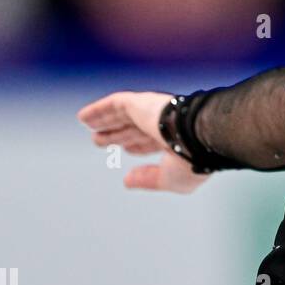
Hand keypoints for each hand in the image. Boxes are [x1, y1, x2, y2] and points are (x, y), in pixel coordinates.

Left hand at [77, 90, 210, 193]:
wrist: (201, 135)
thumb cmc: (194, 160)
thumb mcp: (171, 178)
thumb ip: (149, 179)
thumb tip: (127, 180)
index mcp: (174, 141)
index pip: (151, 142)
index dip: (136, 146)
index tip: (125, 150)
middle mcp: (162, 125)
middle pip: (134, 128)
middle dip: (118, 134)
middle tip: (99, 140)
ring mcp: (151, 113)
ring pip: (122, 115)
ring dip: (104, 120)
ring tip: (86, 124)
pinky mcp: (141, 103)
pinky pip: (115, 104)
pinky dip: (99, 110)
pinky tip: (83, 118)